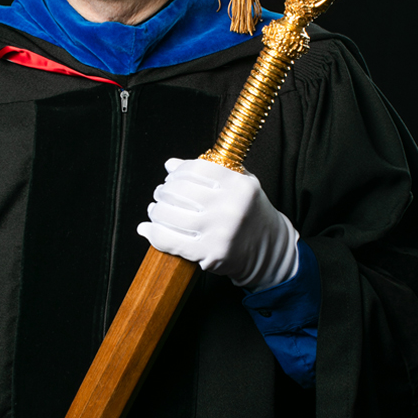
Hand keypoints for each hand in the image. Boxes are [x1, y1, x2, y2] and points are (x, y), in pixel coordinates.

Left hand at [137, 157, 298, 289]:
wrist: (269, 250)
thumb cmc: (250, 214)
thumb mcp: (239, 185)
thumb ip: (208, 171)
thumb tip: (171, 165)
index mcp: (239, 185)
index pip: (196, 169)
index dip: (177, 173)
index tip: (170, 177)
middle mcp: (230, 207)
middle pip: (179, 192)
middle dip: (163, 193)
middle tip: (160, 195)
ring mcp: (219, 231)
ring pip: (170, 216)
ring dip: (155, 212)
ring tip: (155, 211)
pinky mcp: (209, 253)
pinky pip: (171, 241)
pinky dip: (154, 234)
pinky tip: (148, 229)